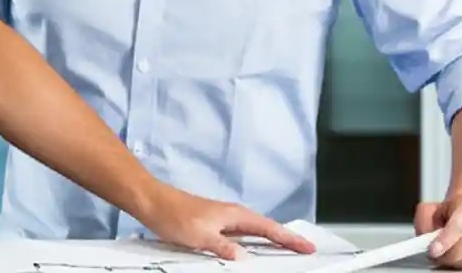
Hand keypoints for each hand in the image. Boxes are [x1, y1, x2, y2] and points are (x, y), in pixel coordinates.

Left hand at [142, 186, 315, 260]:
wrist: (153, 203)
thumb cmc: (175, 215)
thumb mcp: (201, 236)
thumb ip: (224, 248)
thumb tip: (244, 258)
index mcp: (235, 215)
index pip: (270, 228)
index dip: (290, 239)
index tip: (308, 247)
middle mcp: (233, 215)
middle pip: (267, 229)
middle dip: (286, 239)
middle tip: (304, 250)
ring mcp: (224, 219)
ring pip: (254, 232)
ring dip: (270, 241)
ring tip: (286, 252)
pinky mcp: (214, 225)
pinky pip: (241, 235)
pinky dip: (252, 242)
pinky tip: (251, 251)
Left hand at [415, 196, 461, 269]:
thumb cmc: (454, 210)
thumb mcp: (433, 208)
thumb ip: (425, 221)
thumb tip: (423, 239)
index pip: (458, 225)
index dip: (445, 240)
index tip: (433, 250)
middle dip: (449, 255)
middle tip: (437, 256)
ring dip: (458, 261)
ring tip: (447, 256)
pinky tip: (461, 258)